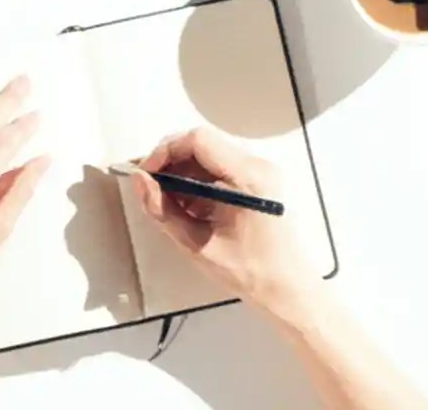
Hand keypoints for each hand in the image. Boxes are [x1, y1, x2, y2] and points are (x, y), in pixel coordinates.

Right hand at [132, 127, 319, 316]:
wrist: (287, 287)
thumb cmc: (250, 272)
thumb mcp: (198, 245)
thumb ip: (164, 211)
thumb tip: (139, 182)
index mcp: (249, 178)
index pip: (198, 141)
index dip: (165, 152)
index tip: (146, 174)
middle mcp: (258, 166)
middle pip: (202, 143)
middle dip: (170, 161)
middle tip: (150, 187)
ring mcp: (259, 171)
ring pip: (207, 154)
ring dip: (181, 172)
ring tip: (167, 202)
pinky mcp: (256, 180)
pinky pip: (218, 167)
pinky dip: (195, 180)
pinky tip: (187, 206)